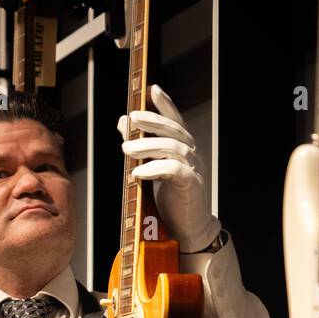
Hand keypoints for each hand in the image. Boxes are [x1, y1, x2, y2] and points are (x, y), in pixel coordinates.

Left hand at [117, 83, 221, 251]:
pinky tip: (137, 172)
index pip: (175, 121)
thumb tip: (123, 122)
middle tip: (131, 119)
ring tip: (126, 150)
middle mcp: (192, 154)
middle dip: (151, 122)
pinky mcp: (192, 185)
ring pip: (172, 148)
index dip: (166, 104)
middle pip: (173, 131)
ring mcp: (194, 169)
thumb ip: (140, 145)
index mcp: (184, 148)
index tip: (153, 89)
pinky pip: (174, 170)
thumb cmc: (170, 199)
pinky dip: (154, 169)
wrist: (189, 228)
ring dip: (146, 146)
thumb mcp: (153, 168)